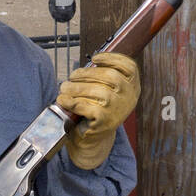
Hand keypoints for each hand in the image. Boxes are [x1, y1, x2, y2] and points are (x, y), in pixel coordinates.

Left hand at [56, 51, 139, 168]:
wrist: (94, 138)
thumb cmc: (97, 108)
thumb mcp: (105, 90)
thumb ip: (102, 75)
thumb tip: (88, 63)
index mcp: (132, 87)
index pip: (130, 67)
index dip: (112, 58)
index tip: (95, 58)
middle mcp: (129, 98)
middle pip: (111, 76)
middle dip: (87, 73)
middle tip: (71, 76)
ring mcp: (118, 110)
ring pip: (97, 90)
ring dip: (76, 87)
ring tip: (64, 88)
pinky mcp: (105, 121)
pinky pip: (85, 106)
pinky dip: (71, 101)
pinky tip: (63, 100)